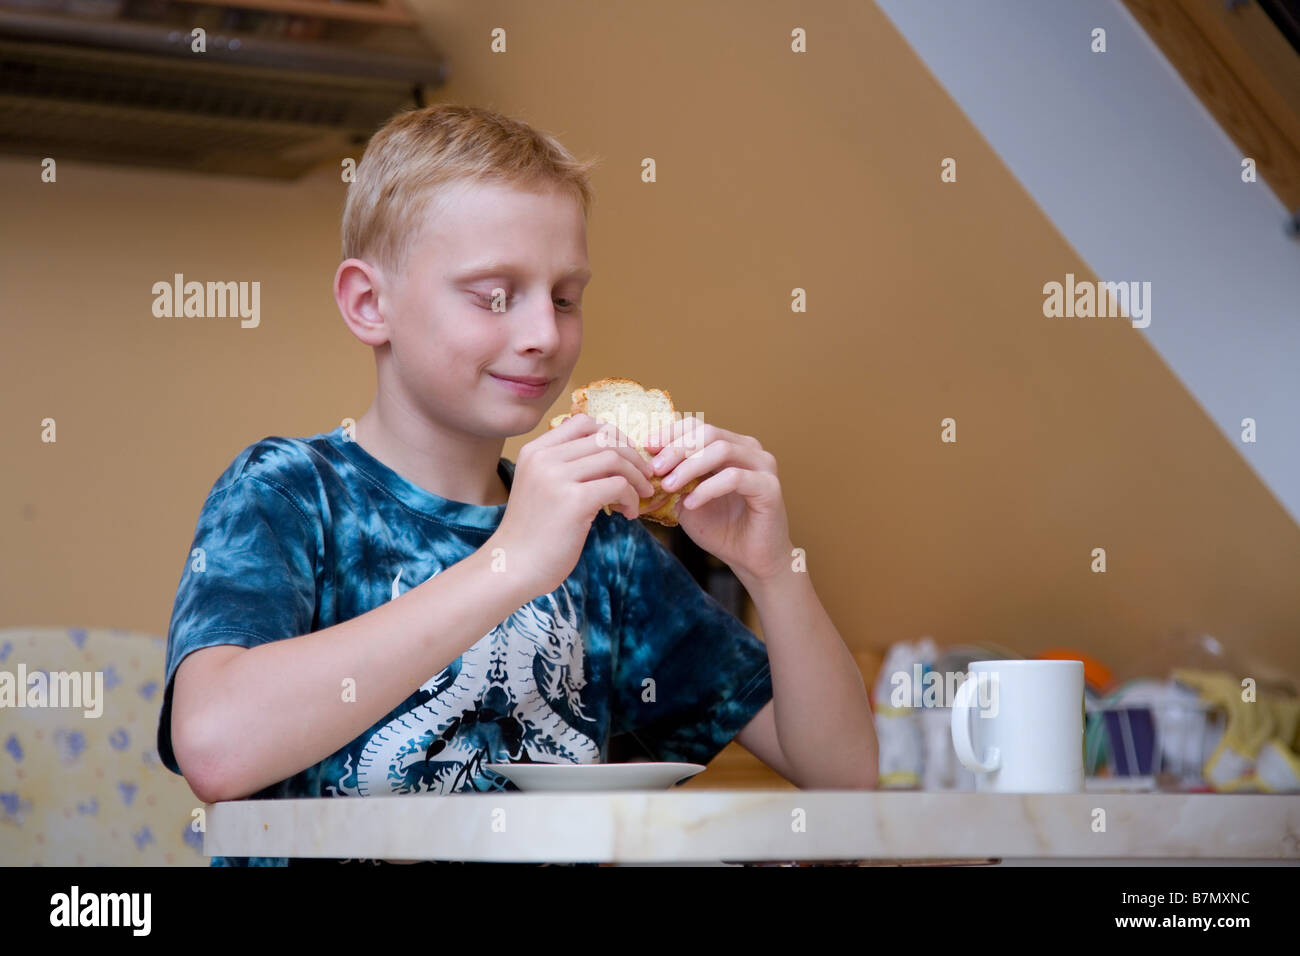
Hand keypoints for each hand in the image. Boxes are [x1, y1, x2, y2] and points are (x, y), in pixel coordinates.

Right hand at [490, 413, 656, 596]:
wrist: (513, 566)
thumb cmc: (532, 532)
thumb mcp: (539, 486)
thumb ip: (564, 466)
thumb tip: (609, 452)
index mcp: (535, 451)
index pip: (582, 422)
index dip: (612, 433)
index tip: (626, 453)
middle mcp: (544, 458)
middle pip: (604, 437)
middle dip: (632, 455)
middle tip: (644, 475)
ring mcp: (557, 478)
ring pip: (614, 458)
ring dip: (636, 476)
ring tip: (641, 494)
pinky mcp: (574, 501)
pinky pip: (618, 486)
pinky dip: (631, 498)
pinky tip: (628, 514)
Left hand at [646, 416, 792, 581]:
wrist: (750, 559)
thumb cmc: (721, 528)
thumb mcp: (687, 499)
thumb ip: (673, 479)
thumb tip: (645, 465)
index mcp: (731, 446)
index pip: (698, 426)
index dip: (671, 433)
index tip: (647, 448)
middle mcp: (749, 449)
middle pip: (708, 433)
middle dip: (677, 449)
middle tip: (655, 469)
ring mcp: (763, 466)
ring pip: (721, 450)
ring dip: (689, 467)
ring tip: (668, 486)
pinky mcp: (770, 487)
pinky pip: (735, 478)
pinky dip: (708, 489)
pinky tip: (690, 504)